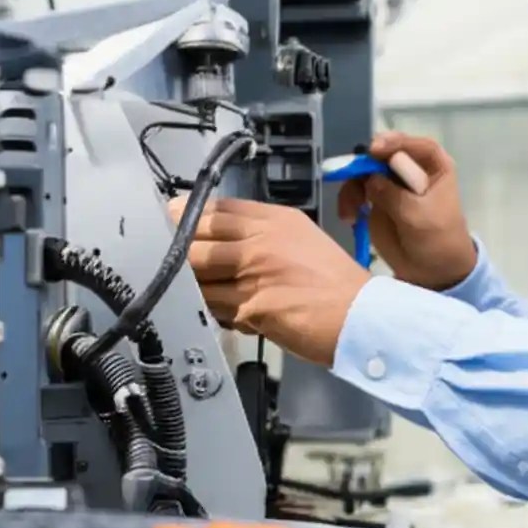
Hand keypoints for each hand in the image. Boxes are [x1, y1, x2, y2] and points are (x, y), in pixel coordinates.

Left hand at [169, 197, 370, 366]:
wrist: (360, 317)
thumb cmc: (335, 283)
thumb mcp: (303, 240)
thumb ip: (265, 235)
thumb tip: (223, 241)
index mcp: (276, 220)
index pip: (218, 210)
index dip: (187, 213)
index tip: (169, 218)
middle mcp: (262, 241)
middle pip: (197, 239)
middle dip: (177, 251)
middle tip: (167, 259)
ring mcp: (254, 273)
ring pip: (199, 276)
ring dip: (190, 285)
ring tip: (190, 290)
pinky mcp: (251, 306)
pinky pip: (214, 307)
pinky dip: (212, 310)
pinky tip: (220, 313)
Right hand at [338, 131, 477, 290]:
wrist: (434, 270)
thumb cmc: (438, 240)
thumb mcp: (419, 217)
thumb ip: (395, 197)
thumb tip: (370, 179)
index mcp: (434, 168)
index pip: (415, 145)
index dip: (395, 142)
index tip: (374, 149)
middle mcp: (411, 170)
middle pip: (383, 154)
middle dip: (364, 164)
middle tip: (350, 176)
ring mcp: (391, 185)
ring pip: (364, 172)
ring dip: (352, 186)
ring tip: (351, 210)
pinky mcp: (376, 201)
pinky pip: (356, 192)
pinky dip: (349, 201)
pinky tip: (350, 218)